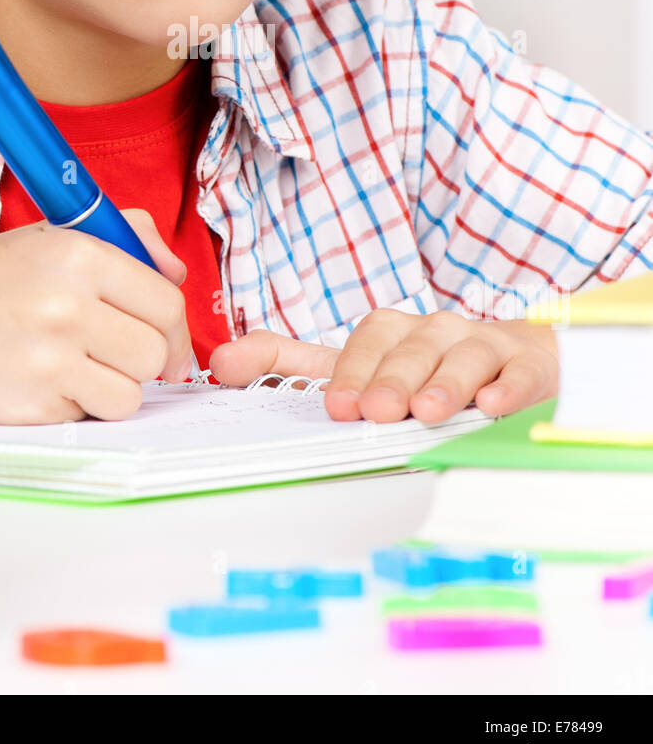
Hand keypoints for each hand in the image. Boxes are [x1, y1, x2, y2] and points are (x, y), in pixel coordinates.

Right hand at [0, 208, 190, 423]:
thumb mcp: (50, 239)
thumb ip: (127, 239)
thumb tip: (177, 271)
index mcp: (79, 255)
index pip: (166, 300)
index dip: (174, 326)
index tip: (167, 340)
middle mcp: (68, 304)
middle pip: (156, 351)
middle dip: (148, 359)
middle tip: (119, 355)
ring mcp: (50, 359)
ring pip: (132, 392)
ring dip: (115, 387)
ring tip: (79, 368)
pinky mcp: (34, 405)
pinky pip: (92, 416)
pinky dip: (81, 408)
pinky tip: (50, 385)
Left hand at [209, 309, 558, 422]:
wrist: (516, 359)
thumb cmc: (423, 368)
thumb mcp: (355, 366)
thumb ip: (286, 364)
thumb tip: (218, 361)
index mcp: (392, 332)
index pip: (366, 342)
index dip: (351, 372)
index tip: (336, 406)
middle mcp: (435, 331)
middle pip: (412, 349)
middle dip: (393, 380)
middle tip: (377, 412)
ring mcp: (482, 346)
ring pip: (463, 358)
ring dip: (445, 384)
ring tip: (429, 412)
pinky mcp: (526, 366)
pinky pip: (518, 373)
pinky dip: (506, 388)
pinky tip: (493, 406)